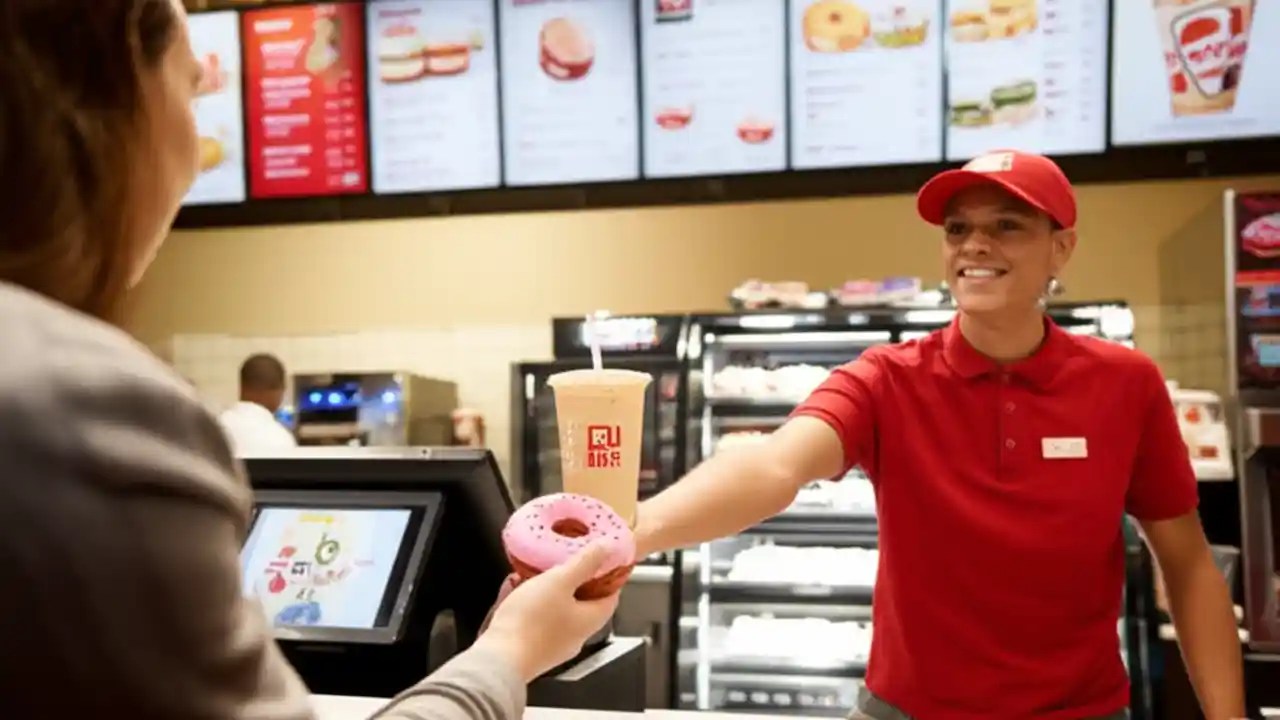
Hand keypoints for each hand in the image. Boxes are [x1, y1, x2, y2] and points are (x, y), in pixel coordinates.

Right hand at [472, 542, 619, 682]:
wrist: (498, 659)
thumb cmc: (531, 622)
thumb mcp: (560, 581)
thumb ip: (584, 563)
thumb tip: (606, 548)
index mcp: (589, 621)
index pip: (611, 597)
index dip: (610, 577)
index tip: (603, 560)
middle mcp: (574, 637)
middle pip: (583, 603)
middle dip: (574, 580)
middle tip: (566, 561)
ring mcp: (552, 645)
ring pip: (557, 610)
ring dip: (548, 590)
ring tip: (535, 572)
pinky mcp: (531, 648)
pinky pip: (536, 620)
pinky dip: (529, 603)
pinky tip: (514, 591)